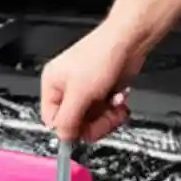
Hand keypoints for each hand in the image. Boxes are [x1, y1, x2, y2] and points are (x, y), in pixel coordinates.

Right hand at [40, 22, 145, 141]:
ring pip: (93, 120)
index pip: (53, 120)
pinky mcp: (102, 92)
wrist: (128, 41)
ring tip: (114, 105)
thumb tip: (63, 138)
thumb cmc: (101, 55)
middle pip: (76, 123)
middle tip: (104, 118)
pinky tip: (119, 98)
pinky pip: (106, 113)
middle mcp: (67, 89)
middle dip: (94, 123)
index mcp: (52, 85)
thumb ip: (68, 120)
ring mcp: (86, 91)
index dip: (69, 129)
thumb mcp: (80, 94)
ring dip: (107, 116)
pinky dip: (115, 109)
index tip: (83, 132)